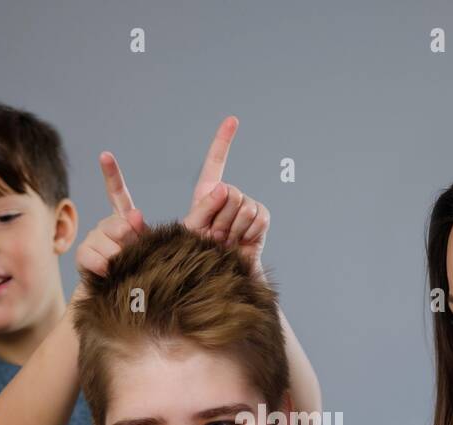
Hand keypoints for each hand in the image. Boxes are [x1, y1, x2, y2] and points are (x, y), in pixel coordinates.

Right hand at [71, 152, 146, 292]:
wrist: (127, 298)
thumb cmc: (148, 271)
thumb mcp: (159, 248)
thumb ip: (154, 229)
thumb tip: (136, 214)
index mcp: (125, 219)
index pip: (117, 193)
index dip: (111, 173)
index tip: (105, 155)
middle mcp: (106, 225)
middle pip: (117, 224)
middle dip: (128, 238)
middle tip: (133, 250)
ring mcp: (94, 238)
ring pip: (107, 242)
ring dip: (119, 257)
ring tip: (123, 267)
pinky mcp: (83, 255)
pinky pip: (93, 257)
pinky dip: (103, 266)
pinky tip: (107, 272)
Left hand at [181, 116, 270, 277]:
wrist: (221, 275)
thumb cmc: (198, 256)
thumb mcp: (191, 231)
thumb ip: (202, 208)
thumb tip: (223, 188)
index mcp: (207, 193)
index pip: (215, 163)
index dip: (223, 141)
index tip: (232, 120)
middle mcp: (229, 195)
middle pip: (230, 191)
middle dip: (220, 218)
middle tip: (215, 237)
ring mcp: (247, 205)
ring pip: (244, 206)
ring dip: (233, 229)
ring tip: (226, 243)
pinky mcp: (261, 218)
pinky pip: (258, 218)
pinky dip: (249, 233)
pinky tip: (242, 243)